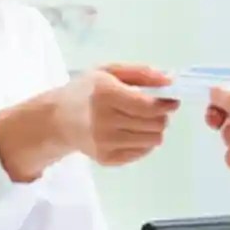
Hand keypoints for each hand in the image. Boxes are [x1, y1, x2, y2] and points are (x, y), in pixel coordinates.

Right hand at [55, 64, 179, 166]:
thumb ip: (141, 73)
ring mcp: (104, 142)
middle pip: (153, 124)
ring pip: (151, 140)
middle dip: (162, 116)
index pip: (149, 106)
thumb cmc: (85, 91)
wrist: (57, 119)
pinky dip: (143, 142)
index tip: (172, 101)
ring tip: (142, 121)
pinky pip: (141, 153)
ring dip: (154, 130)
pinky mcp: (106, 158)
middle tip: (155, 110)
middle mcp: (103, 120)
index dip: (166, 104)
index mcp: (105, 93)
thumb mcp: (108, 71)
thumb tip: (169, 80)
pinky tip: (132, 132)